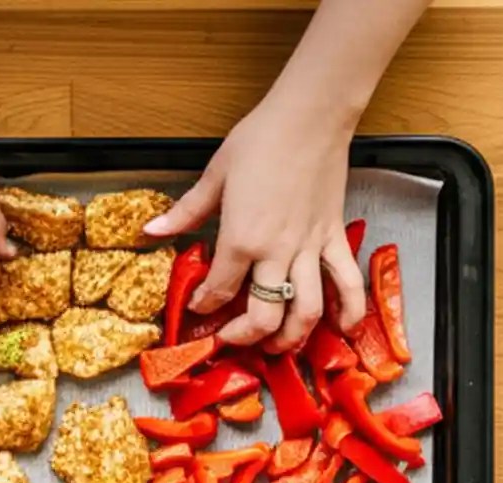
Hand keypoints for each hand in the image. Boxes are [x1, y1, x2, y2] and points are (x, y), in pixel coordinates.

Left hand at [144, 92, 365, 351]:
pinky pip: (347, 282)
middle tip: (234, 338)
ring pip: (307, 311)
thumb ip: (186, 212)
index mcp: (241, 238)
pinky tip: (344, 328)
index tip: (199, 307)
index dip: (205, 306)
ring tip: (280, 345)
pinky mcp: (334, 237)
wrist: (309, 116)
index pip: (219, 289)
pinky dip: (349, 310)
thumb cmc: (261, 140)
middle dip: (246, 336)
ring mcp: (309, 248)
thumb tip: (152, 230)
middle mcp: (277, 252)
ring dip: (293, 337)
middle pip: (264, 316)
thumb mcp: (214, 177)